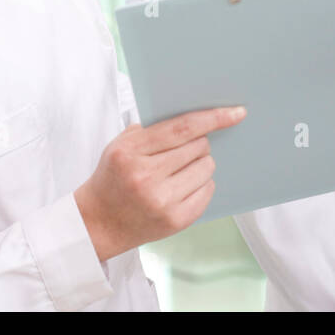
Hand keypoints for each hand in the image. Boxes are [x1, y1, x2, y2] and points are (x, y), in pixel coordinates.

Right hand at [75, 105, 245, 260]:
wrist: (97, 222)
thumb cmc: (114, 176)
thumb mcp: (121, 144)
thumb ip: (154, 129)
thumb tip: (199, 117)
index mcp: (130, 152)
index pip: (182, 127)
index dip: (213, 118)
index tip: (237, 112)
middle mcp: (146, 177)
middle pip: (198, 147)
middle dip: (198, 143)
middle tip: (182, 151)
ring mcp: (161, 202)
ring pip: (206, 168)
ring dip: (200, 164)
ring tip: (179, 170)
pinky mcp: (175, 221)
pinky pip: (207, 191)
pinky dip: (201, 184)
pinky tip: (183, 186)